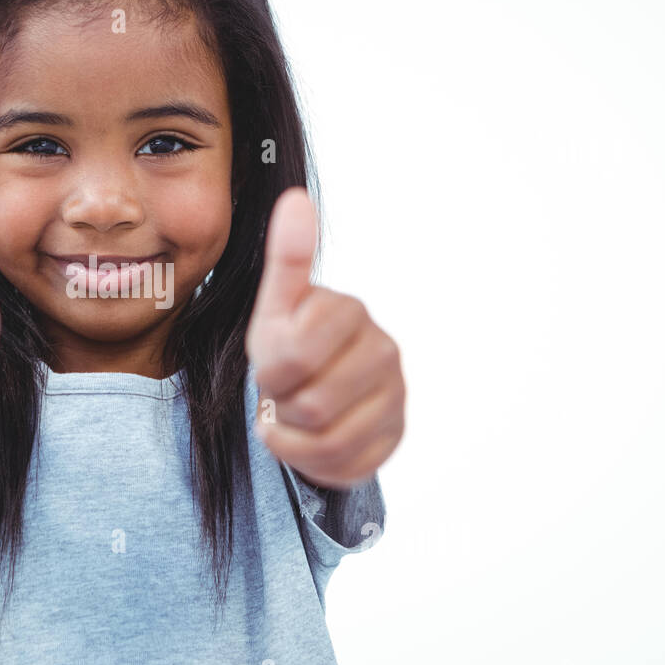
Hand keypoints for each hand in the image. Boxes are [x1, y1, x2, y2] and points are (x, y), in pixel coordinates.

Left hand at [245, 187, 404, 488]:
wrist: (309, 389)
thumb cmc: (289, 343)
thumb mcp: (275, 307)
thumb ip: (286, 258)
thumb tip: (296, 198)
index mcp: (351, 312)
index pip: (293, 355)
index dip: (269, 369)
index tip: (272, 361)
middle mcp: (384, 351)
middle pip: (312, 403)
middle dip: (282, 404)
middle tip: (283, 391)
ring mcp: (395, 396)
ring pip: (328, 439)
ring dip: (292, 437)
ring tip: (292, 415)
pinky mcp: (394, 437)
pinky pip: (345, 466)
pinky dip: (312, 461)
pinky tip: (307, 440)